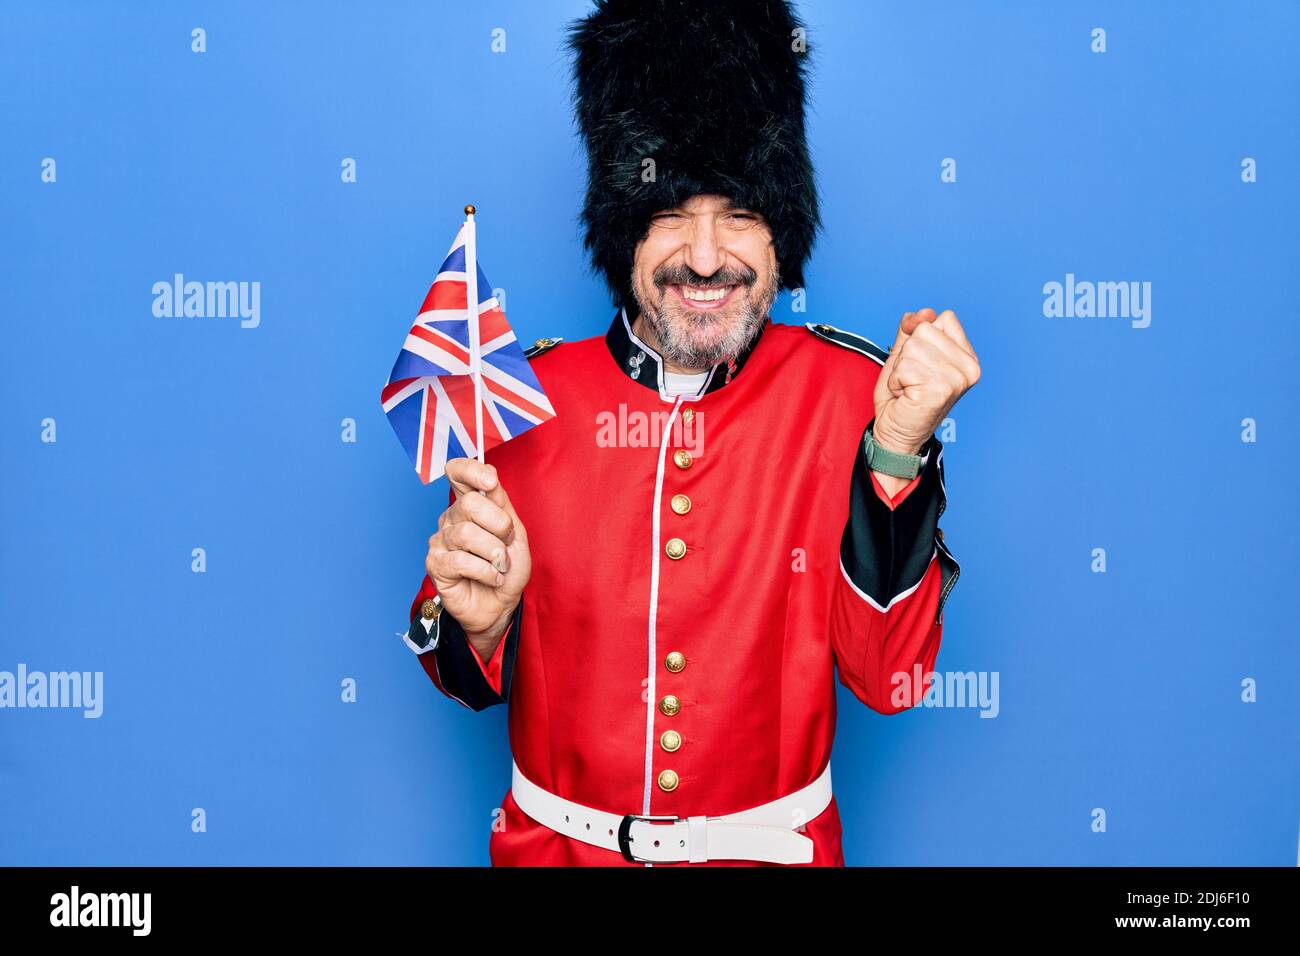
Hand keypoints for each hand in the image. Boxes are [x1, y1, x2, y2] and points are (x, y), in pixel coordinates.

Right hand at [426, 458, 530, 655]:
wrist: (501, 605)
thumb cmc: (507, 568)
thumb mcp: (514, 533)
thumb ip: (502, 505)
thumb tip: (489, 478)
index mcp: (470, 505)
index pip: (457, 472)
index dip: (471, 470)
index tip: (490, 482)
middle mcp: (451, 518)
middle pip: (469, 503)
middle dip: (499, 525)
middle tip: (506, 544)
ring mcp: (440, 540)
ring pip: (467, 534)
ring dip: (494, 554)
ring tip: (500, 566)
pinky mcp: (435, 564)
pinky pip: (461, 561)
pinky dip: (485, 572)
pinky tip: (490, 578)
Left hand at [872, 308, 980, 457]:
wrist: (896, 434)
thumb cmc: (901, 397)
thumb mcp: (904, 355)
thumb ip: (912, 330)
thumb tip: (923, 312)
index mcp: (967, 356)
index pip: (942, 318)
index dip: (920, 336)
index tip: (921, 364)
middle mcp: (969, 367)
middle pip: (924, 330)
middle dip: (907, 355)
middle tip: (912, 380)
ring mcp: (957, 379)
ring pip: (912, 348)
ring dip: (900, 370)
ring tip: (909, 389)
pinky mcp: (940, 390)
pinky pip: (904, 367)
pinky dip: (896, 382)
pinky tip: (907, 396)